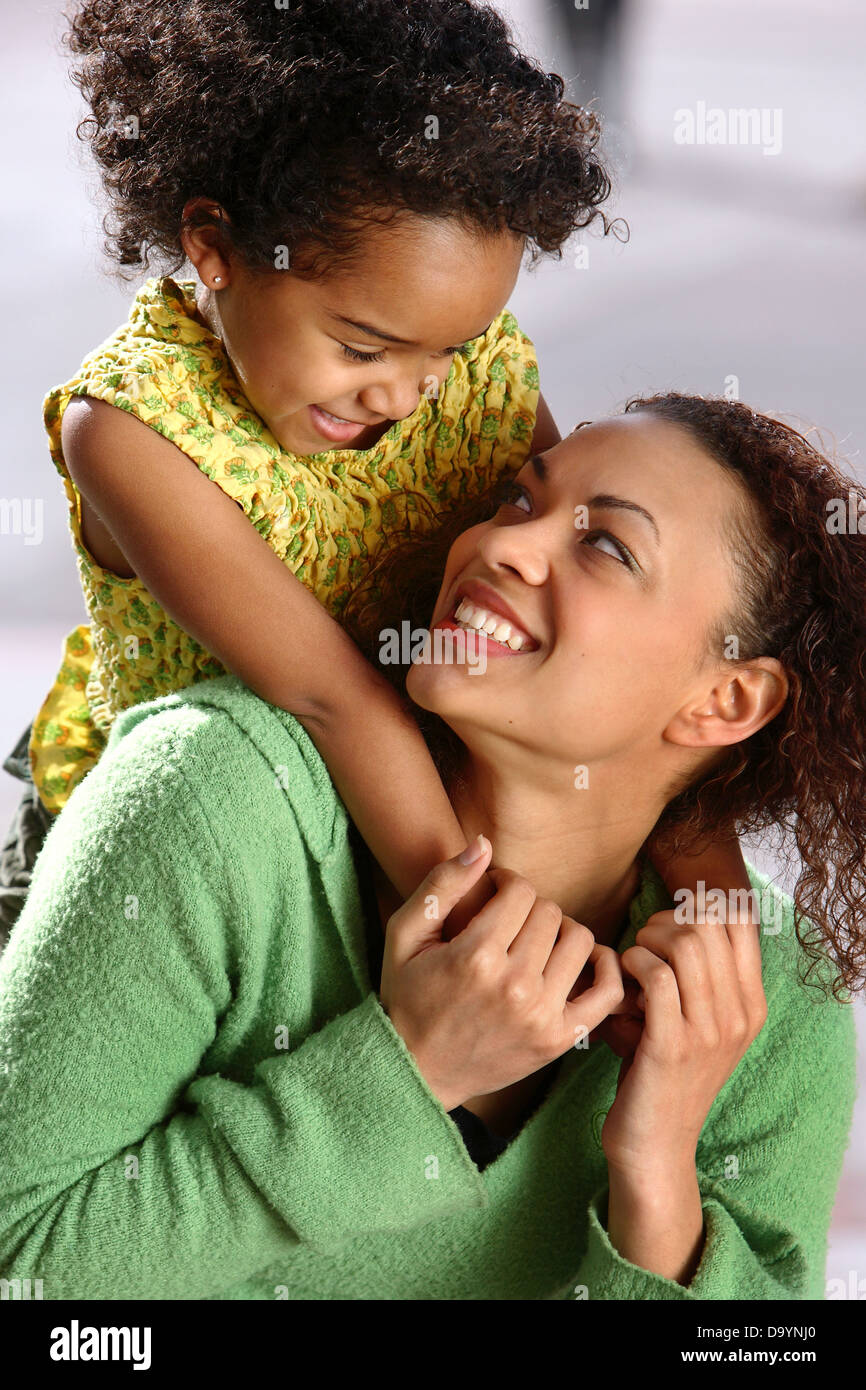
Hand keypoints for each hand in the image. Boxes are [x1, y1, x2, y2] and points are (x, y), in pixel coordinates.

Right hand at [379, 836, 624, 1111]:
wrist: (415, 1070)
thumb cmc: (406, 996)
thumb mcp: (404, 935)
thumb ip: (443, 884)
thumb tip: (483, 843)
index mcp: (476, 956)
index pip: (520, 890)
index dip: (505, 882)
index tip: (492, 893)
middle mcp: (514, 985)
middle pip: (550, 912)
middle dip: (529, 907)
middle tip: (509, 920)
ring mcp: (541, 1016)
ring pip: (579, 940)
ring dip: (560, 931)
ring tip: (537, 940)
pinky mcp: (560, 1039)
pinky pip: (608, 990)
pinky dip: (605, 966)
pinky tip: (584, 959)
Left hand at [599, 906, 767, 1177]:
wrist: (655, 1146)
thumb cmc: (665, 1074)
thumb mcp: (700, 1025)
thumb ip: (703, 977)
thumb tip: (682, 913)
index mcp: (751, 1006)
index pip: (740, 923)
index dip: (698, 908)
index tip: (671, 926)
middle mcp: (739, 1017)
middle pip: (708, 926)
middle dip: (666, 921)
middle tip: (643, 944)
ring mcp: (709, 1032)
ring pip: (685, 945)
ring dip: (647, 941)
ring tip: (632, 961)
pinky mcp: (672, 1045)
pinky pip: (657, 977)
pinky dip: (633, 964)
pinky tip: (622, 978)